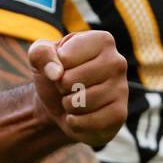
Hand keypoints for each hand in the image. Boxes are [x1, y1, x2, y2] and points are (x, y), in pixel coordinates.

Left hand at [27, 31, 127, 146]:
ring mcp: (122, 88)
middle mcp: (117, 61)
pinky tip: (80, 115)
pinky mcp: (120, 114)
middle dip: (61, 87)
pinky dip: (76, 122)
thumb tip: (56, 73)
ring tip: (74, 99)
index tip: (63, 67)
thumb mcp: (40, 56)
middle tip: (68, 86)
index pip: (65, 58)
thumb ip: (41, 54)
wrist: (60, 102)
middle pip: (72, 80)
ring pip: (81, 102)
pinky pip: (90, 122)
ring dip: (68, 104)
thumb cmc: (54, 72)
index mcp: (101, 40)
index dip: (55, 67)